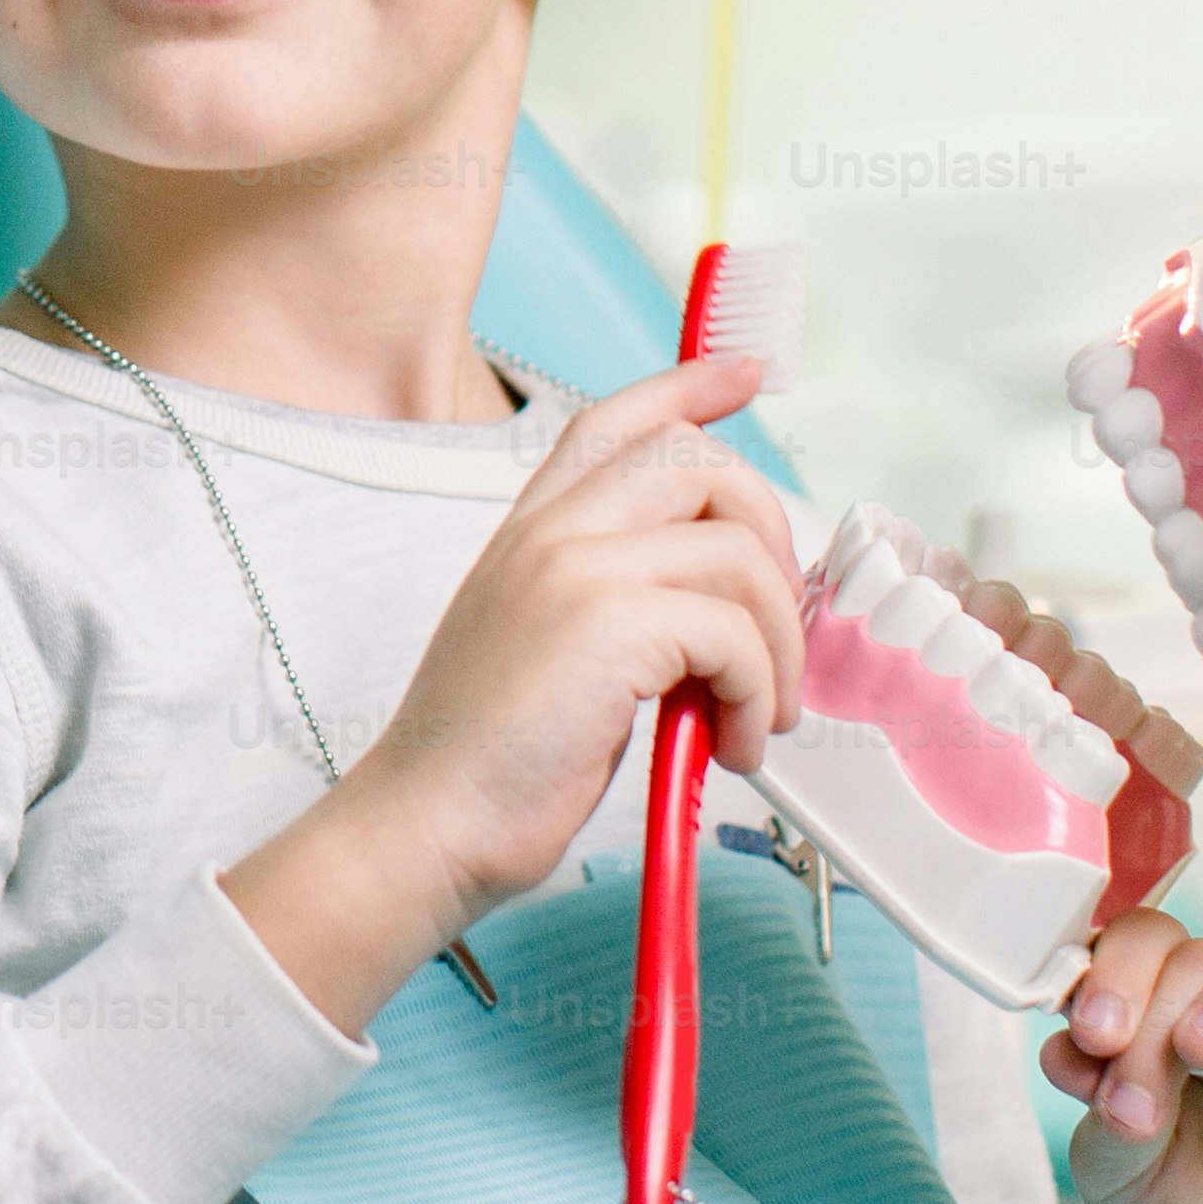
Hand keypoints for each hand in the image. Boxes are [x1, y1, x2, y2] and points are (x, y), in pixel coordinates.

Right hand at [220, 353, 807, 1035]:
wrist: (425, 827)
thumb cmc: (487, 765)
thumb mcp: (546, 650)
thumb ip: (620, 604)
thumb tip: (726, 610)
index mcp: (531, 531)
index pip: (615, 419)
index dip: (692, 384)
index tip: (748, 376)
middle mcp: (550, 530)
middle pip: (701, 463)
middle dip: (772, 541)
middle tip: (772, 635)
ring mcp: (573, 567)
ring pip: (739, 551)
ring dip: (778, 647)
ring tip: (753, 715)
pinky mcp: (604, 623)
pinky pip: (736, 631)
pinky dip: (756, 694)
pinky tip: (729, 745)